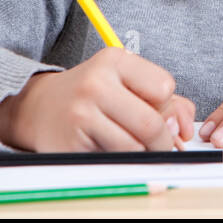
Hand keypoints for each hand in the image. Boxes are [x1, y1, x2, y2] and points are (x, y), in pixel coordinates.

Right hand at [0, 47, 189, 151]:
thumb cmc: (93, 94)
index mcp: (114, 60)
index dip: (166, 104)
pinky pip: (112, 160)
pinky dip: (121, 162)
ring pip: (134, 147)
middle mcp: (96, 84)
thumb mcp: (127, 82)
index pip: (164, 87)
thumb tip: (184, 130)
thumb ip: (167, 101)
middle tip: (161, 146)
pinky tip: (110, 149)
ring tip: (135, 147)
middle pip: (151, 123)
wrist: (38, 106)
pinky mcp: (70, 144)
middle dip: (163, 141)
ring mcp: (80, 115)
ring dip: (143, 154)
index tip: (157, 111)